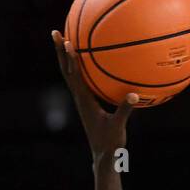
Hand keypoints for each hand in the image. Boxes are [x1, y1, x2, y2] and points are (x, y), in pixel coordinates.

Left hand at [51, 30, 138, 159]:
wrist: (103, 156)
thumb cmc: (110, 143)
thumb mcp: (119, 126)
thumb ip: (125, 110)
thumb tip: (134, 95)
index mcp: (85, 101)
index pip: (75, 75)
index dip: (70, 58)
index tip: (67, 41)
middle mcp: (79, 98)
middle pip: (66, 70)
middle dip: (60, 51)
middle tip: (55, 32)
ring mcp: (81, 100)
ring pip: (70, 74)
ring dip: (65, 57)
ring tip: (64, 39)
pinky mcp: (86, 103)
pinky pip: (80, 80)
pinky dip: (78, 67)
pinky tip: (85, 60)